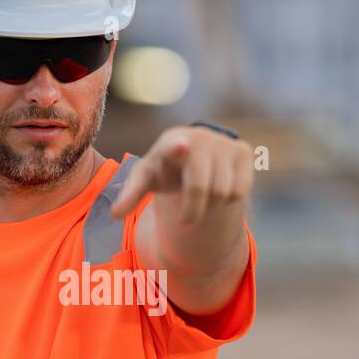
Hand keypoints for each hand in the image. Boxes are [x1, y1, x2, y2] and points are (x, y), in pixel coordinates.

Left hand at [110, 125, 254, 224]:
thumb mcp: (145, 182)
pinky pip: (240, 189)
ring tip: (201, 197)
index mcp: (170, 143)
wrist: (191, 155)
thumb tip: (115, 215)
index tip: (182, 146)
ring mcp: (223, 142)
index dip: (178, 149)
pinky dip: (228, 199)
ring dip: (211, 205)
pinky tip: (219, 188)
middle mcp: (199, 137)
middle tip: (186, 221)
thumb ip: (130, 195)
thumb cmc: (163, 172)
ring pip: (223, 192)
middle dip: (192, 211)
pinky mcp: (243, 150)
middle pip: (201, 187)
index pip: (175, 148)